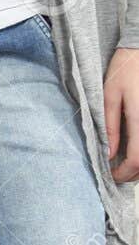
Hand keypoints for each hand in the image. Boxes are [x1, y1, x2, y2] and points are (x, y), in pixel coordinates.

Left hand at [104, 46, 138, 183]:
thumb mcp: (110, 96)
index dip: (123, 174)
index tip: (111, 175)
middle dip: (133, 174)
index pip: (137, 160)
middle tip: (117, 172)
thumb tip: (109, 154)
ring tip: (127, 163)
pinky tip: (136, 149)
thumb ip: (110, 127)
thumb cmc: (125, 69)